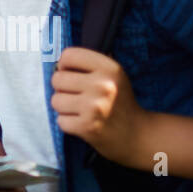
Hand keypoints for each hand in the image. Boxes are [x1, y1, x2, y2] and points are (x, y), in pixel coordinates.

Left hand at [50, 46, 148, 167]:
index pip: (69, 55)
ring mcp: (94, 107)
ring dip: (64, 107)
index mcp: (109, 68)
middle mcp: (103, 85)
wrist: (137, 136)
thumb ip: (89, 65)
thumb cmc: (120, 102)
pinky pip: (60, 120)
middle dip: (62, 88)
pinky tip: (82, 123)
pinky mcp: (87, 127)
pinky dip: (68, 123)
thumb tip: (58, 63)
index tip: (71, 74)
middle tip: (78, 96)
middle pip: (57, 78)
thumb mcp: (114, 76)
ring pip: (55, 100)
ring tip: (80, 110)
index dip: (64, 65)